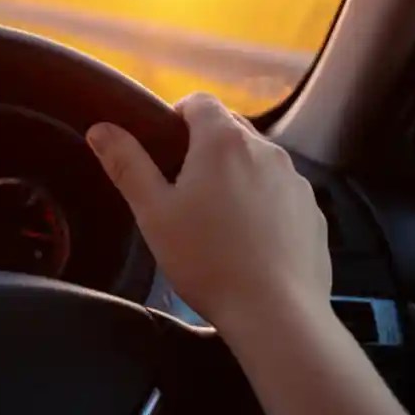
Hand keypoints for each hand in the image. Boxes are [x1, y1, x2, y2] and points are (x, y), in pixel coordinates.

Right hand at [86, 93, 330, 334]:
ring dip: (236, 175)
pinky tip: (250, 242)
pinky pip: (281, 193)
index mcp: (224, 142)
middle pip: (230, 129)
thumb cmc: (206, 260)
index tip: (164, 149)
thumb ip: (127, 164)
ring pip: (258, 162)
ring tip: (217, 220)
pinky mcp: (313, 212)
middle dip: (205, 147)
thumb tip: (101, 129)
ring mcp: (296, 181)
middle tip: (183, 189)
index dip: (177, 117)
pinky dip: (263, 204)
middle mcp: (266, 150)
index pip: (200, 101)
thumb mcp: (153, 213)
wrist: (275, 313)